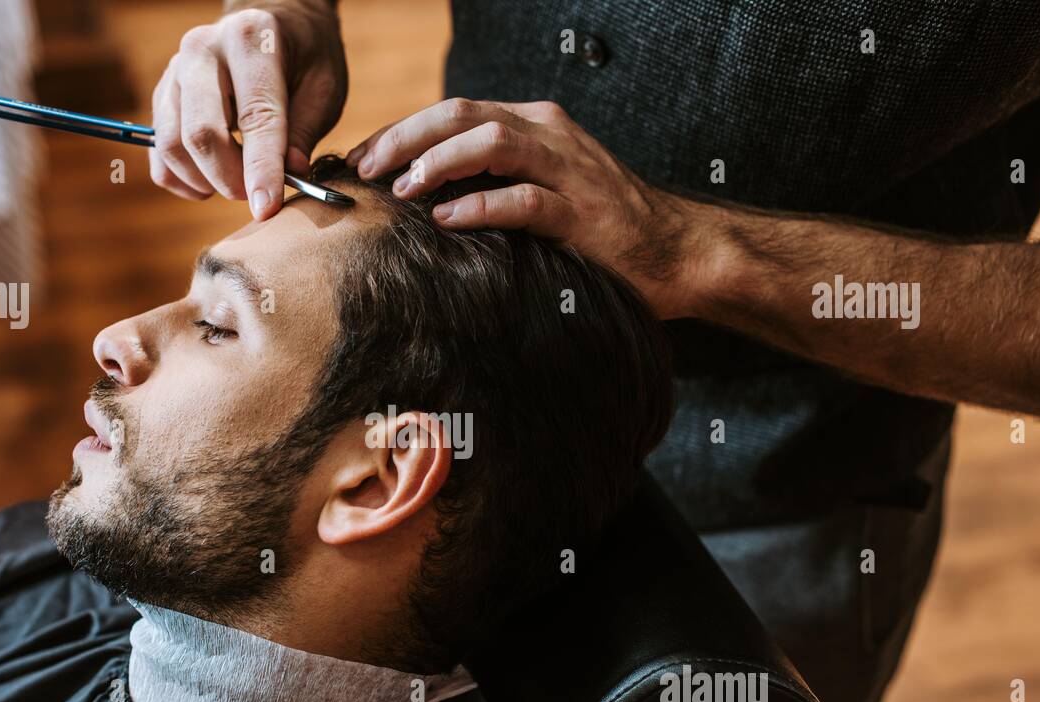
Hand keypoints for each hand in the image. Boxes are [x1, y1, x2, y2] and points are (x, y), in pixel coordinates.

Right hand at [150, 0, 346, 218]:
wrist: (269, 26)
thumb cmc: (303, 58)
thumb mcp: (322, 87)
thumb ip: (304, 131)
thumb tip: (289, 175)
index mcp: (251, 39)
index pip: (254, 116)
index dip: (261, 168)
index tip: (267, 209)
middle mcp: (202, 49)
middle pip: (200, 133)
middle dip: (229, 179)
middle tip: (256, 196)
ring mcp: (174, 70)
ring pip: (172, 145)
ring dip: (204, 181)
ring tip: (237, 185)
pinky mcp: (162, 93)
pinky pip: (157, 150)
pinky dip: (181, 179)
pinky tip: (209, 182)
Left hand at [347, 98, 711, 318]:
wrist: (676, 250)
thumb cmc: (600, 225)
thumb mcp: (542, 187)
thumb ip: (493, 179)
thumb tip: (424, 193)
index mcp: (535, 125)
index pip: (455, 113)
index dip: (402, 131)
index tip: (363, 159)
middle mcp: (550, 135)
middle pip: (463, 115)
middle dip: (406, 138)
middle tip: (367, 169)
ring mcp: (568, 170)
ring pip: (491, 142)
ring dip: (439, 162)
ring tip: (404, 189)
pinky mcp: (582, 212)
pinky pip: (524, 199)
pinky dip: (480, 205)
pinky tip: (448, 219)